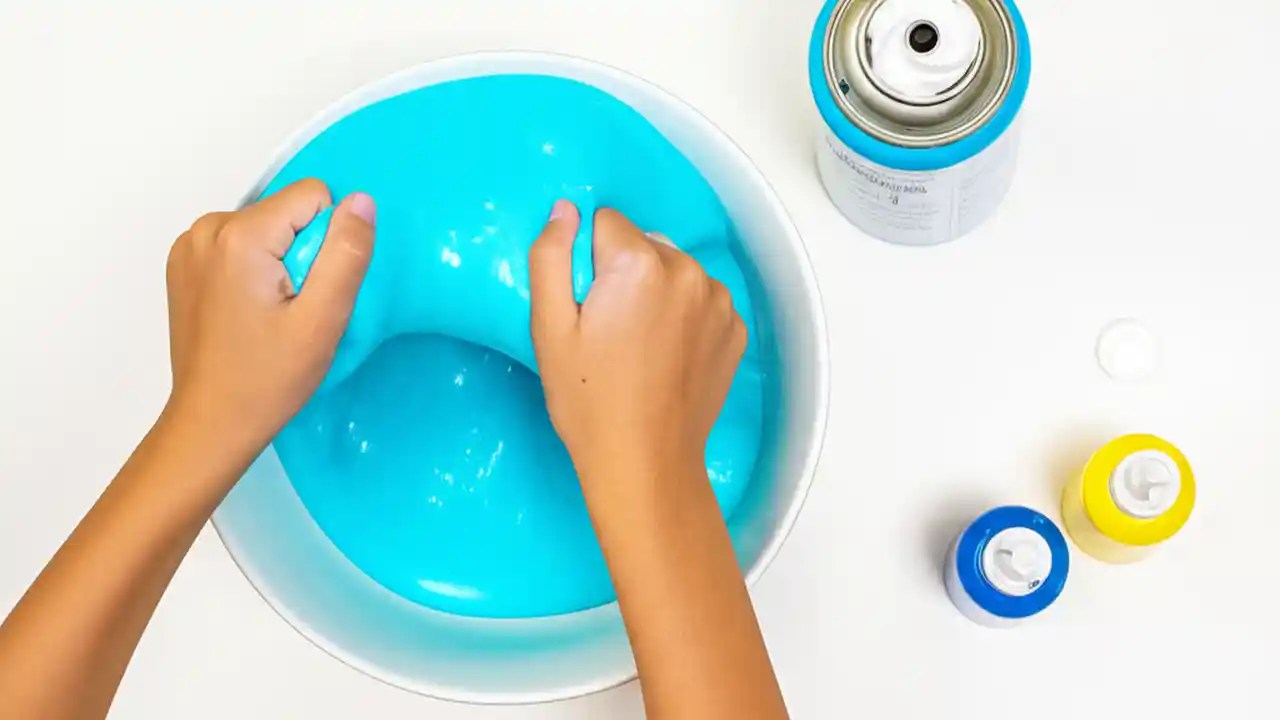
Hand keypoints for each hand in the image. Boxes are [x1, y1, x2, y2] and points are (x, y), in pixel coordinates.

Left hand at [164, 179, 374, 465]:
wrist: (212, 422)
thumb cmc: (268, 379)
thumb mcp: (322, 319)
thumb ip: (346, 253)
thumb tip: (361, 201)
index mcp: (239, 236)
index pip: (313, 196)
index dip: (328, 244)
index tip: (310, 291)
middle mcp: (206, 228)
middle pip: (286, 212)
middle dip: (301, 254)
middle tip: (291, 309)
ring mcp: (189, 246)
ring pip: (264, 228)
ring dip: (278, 263)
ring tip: (270, 314)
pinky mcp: (184, 263)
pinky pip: (239, 244)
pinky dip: (252, 270)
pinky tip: (249, 312)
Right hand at [528, 200, 746, 491]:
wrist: (646, 461)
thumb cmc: (588, 399)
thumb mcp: (550, 328)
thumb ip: (551, 257)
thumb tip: (565, 209)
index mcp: (640, 263)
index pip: (605, 222)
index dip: (588, 262)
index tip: (587, 306)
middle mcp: (688, 270)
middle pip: (643, 244)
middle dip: (624, 273)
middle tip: (610, 330)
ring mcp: (719, 301)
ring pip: (675, 270)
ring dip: (657, 291)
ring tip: (639, 345)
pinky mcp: (735, 329)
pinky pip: (701, 300)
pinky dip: (684, 316)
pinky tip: (667, 355)